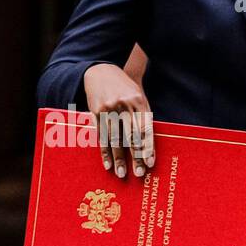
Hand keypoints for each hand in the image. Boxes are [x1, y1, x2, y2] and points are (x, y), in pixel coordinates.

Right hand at [83, 63, 153, 178]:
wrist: (101, 71)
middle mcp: (123, 105)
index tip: (150, 163)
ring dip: (118, 158)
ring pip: (115, 138)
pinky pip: (101, 136)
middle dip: (135, 156)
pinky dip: (105, 151)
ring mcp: (108, 109)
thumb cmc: (126, 90)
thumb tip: (149, 147)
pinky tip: (108, 164)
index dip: (147, 147)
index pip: (144, 129)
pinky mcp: (95, 112)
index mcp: (138, 101)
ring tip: (122, 174)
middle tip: (139, 173)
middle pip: (131, 135)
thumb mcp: (139, 98)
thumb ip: (143, 118)